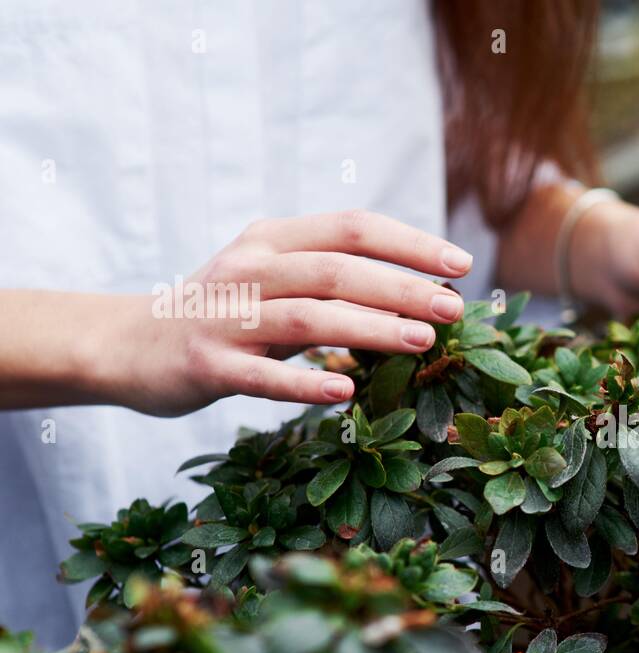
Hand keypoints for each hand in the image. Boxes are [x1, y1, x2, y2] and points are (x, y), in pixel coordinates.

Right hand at [104, 210, 470, 415]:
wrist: (128, 345)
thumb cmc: (227, 314)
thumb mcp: (277, 282)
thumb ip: (334, 281)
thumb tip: (423, 292)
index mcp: (273, 240)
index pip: (351, 228)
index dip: (410, 243)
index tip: (460, 264)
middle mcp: (250, 269)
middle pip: (337, 271)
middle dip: (403, 287)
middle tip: (454, 308)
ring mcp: (227, 317)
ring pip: (307, 316)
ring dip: (369, 327)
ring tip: (422, 341)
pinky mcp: (206, 364)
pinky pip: (261, 374)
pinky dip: (303, 381)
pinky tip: (343, 389)